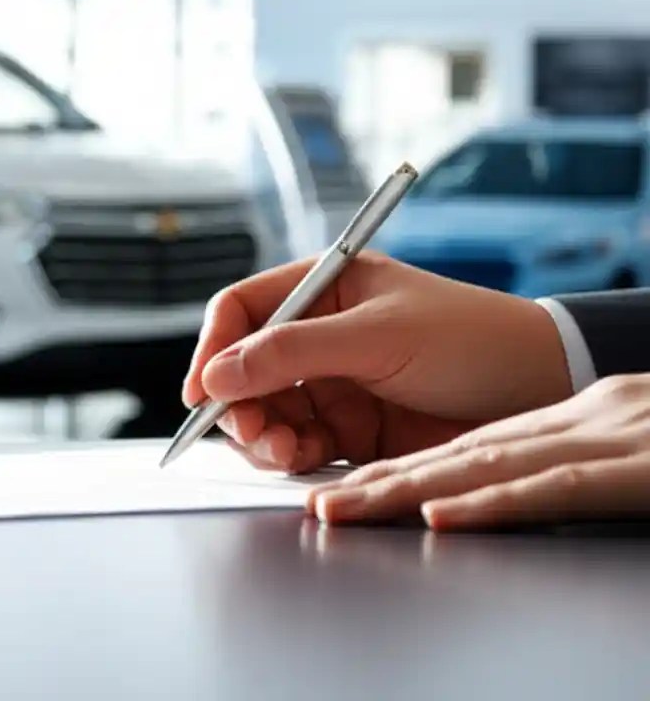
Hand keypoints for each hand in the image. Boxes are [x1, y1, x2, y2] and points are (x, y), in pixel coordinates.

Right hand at [183, 253, 572, 472]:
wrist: (541, 389)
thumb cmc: (472, 339)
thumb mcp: (377, 337)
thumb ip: (292, 353)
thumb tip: (216, 375)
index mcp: (323, 289)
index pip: (240, 311)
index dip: (213, 349)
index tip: (201, 392)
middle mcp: (318, 335)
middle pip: (242, 370)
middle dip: (238, 404)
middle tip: (253, 432)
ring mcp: (332, 384)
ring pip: (265, 414)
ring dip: (264, 436)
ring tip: (287, 453)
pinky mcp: (350, 429)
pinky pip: (298, 445)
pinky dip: (292, 458)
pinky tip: (306, 462)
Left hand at [309, 374, 649, 529]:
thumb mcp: (625, 443)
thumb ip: (560, 462)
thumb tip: (488, 491)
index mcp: (567, 417)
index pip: (469, 442)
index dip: (401, 469)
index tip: (344, 492)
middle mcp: (571, 421)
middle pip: (456, 452)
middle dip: (378, 481)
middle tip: (313, 505)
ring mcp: (601, 440)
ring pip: (479, 463)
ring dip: (403, 488)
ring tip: (338, 509)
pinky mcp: (635, 471)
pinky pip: (550, 486)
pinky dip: (489, 502)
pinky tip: (435, 515)